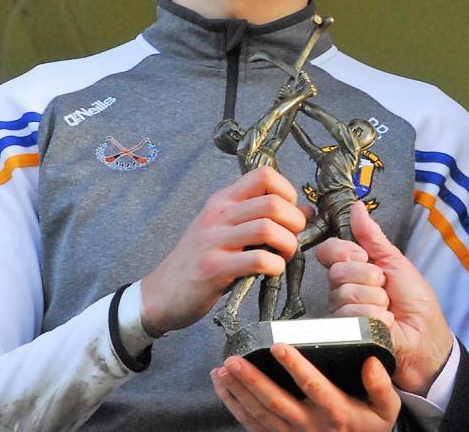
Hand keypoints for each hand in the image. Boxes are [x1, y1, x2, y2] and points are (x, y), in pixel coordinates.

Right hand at [141, 167, 304, 334]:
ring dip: (288, 245)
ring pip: (268, 228)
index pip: (264, 175)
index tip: (289, 214)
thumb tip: (307, 211)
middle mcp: (218, 215)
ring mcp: (214, 240)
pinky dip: (275, 266)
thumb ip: (262, 218)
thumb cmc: (201, 261)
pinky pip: (258, 260)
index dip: (287, 192)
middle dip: (294, 223)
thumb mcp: (228, 231)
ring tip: (284, 257)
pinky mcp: (214, 268)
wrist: (161, 293)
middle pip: (273, 202)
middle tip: (291, 240)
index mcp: (223, 200)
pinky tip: (271, 271)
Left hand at [211, 347, 399, 430]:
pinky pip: (252, 425)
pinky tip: (223, 387)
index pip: (313, 386)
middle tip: (235, 360)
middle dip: (253, 380)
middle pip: (277, 402)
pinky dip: (234, 406)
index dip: (295, 365)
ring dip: (239, 391)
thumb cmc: (371, 425)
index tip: (279, 345)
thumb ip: (381, 385)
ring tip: (223, 369)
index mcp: (337, 413)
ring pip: (260, 414)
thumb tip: (370, 362)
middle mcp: (311, 426)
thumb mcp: (386, 408)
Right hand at [317, 202, 453, 394]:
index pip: (330, 251)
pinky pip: (350, 315)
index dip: (346, 252)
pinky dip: (375, 317)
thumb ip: (373, 237)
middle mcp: (342, 290)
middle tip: (386, 289)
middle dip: (370, 278)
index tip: (365, 259)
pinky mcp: (344, 334)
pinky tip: (384, 324)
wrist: (426, 337)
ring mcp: (342, 313)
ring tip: (388, 310)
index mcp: (354, 270)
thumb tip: (357, 207)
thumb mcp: (396, 262)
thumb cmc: (416, 302)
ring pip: (345, 294)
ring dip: (376, 300)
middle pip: (338, 272)